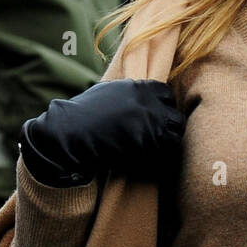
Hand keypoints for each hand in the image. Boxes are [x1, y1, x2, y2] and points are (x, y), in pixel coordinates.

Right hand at [20, 79, 186, 187]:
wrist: (70, 134)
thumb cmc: (82, 114)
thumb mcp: (106, 92)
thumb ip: (128, 93)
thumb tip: (139, 97)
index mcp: (138, 87)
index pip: (167, 94)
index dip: (163, 106)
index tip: (158, 116)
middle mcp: (148, 103)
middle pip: (175, 115)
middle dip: (170, 126)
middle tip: (160, 136)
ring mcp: (150, 123)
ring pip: (176, 134)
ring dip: (169, 142)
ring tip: (158, 149)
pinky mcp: (148, 143)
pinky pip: (168, 150)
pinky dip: (164, 156)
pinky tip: (153, 159)